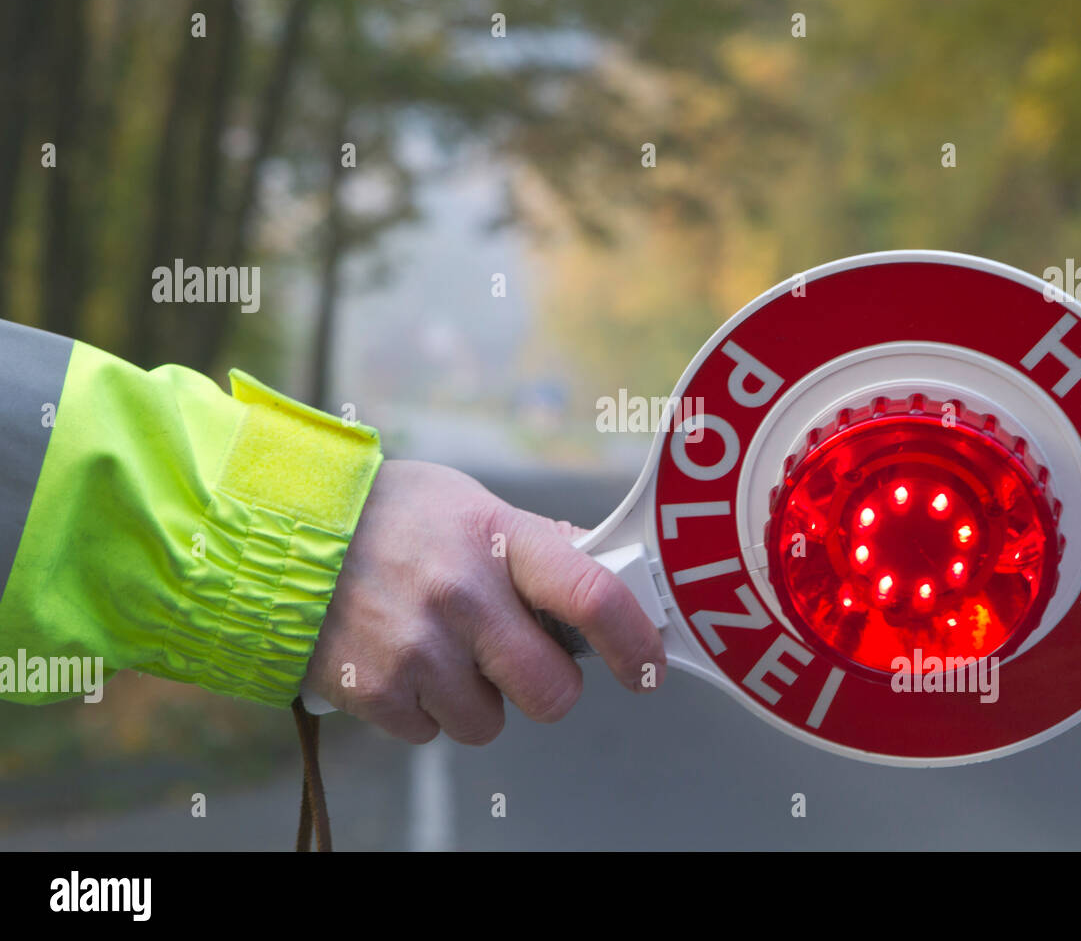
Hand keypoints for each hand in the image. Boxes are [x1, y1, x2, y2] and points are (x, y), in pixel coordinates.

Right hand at [301, 460, 664, 743]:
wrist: (276, 530)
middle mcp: (463, 594)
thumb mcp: (469, 504)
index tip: (647, 667)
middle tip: (517, 661)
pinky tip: (397, 660)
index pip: (592, 596)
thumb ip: (535, 542)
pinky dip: (420, 709)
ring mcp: (418, 646)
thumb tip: (598, 565)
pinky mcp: (375, 689)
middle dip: (544, 688)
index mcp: (499, 538)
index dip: (634, 643)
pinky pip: (430, 733)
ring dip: (474, 699)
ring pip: (488, 723)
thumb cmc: (387, 514)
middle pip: (552, 691)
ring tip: (437, 648)